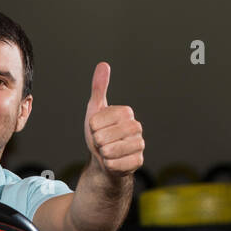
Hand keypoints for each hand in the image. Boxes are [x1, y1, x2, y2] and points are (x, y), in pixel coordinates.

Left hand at [84, 62, 143, 177]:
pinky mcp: (138, 162)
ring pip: (110, 151)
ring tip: (108, 151)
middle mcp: (136, 127)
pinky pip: (115, 165)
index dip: (92, 128)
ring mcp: (139, 145)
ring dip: (103, 154)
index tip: (97, 129)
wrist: (104, 159)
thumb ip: (99, 88)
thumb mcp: (95, 110)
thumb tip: (103, 64)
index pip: (96, 122)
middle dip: (97, 142)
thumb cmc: (100, 133)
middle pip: (103, 137)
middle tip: (102, 142)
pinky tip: (114, 161)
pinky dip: (109, 165)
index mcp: (126, 112)